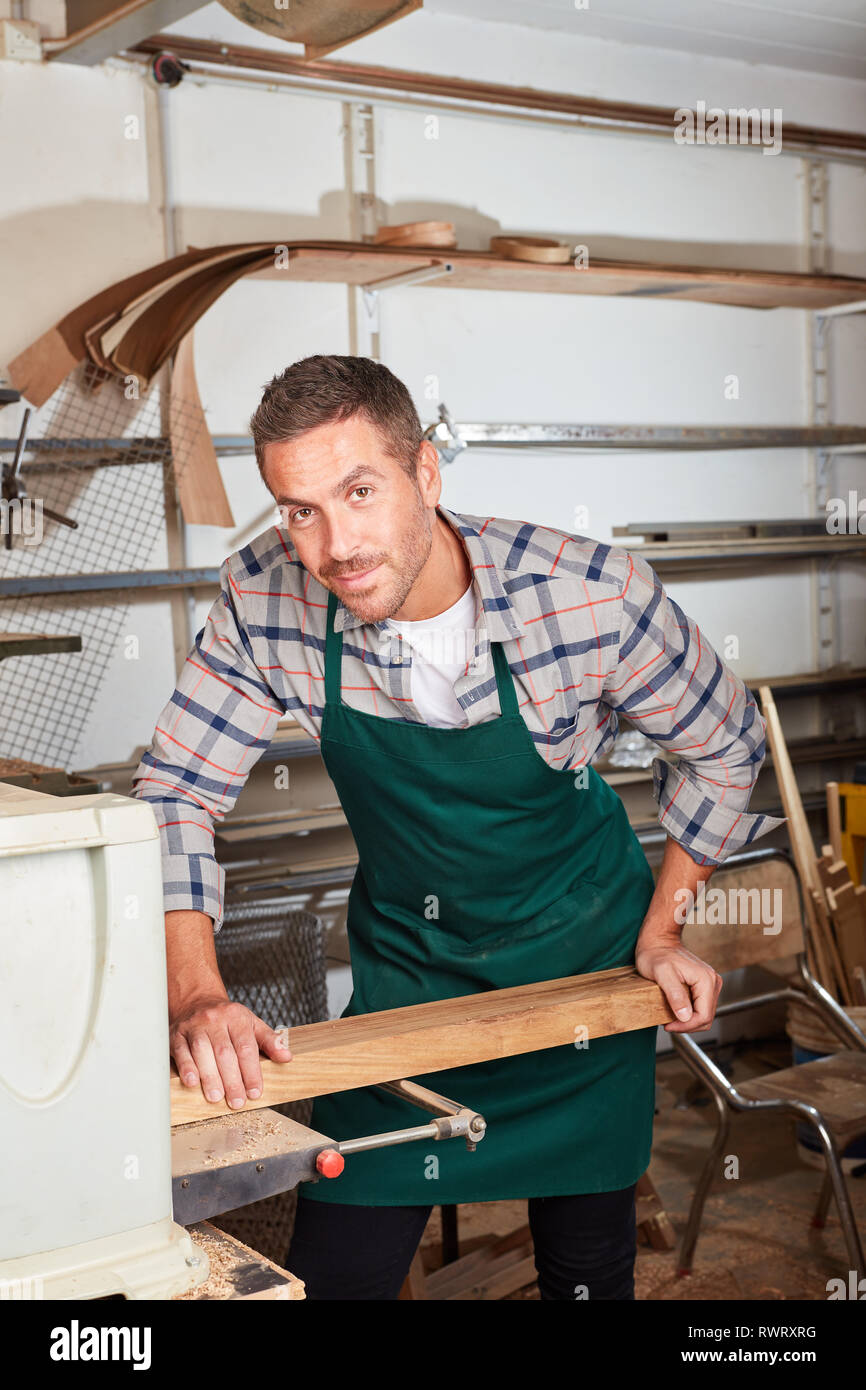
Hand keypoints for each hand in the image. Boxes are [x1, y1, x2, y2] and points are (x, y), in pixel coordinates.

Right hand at [170, 993, 292, 1107]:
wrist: (197, 1001)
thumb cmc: (227, 1019)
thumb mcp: (252, 1024)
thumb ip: (269, 1041)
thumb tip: (287, 1056)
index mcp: (237, 1018)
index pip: (246, 1047)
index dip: (251, 1072)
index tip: (255, 1092)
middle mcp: (215, 1020)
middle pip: (225, 1052)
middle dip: (232, 1080)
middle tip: (237, 1102)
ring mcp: (195, 1026)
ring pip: (203, 1052)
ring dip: (210, 1077)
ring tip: (216, 1097)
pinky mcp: (177, 1034)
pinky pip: (181, 1051)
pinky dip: (187, 1067)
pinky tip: (192, 1082)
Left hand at [634, 935, 722, 1032]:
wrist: (658, 941)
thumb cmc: (656, 954)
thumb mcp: (661, 974)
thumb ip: (675, 994)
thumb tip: (686, 1016)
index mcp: (706, 980)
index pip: (703, 1016)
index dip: (686, 1026)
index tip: (668, 1025)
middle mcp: (713, 982)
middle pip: (706, 1018)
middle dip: (687, 1025)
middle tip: (667, 1023)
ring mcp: (710, 984)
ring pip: (704, 1014)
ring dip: (688, 1021)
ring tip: (669, 1016)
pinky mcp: (704, 986)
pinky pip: (700, 1007)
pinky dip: (688, 1013)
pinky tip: (675, 1009)